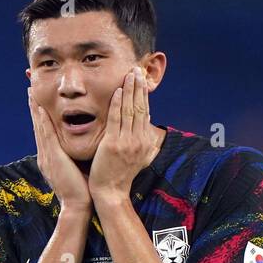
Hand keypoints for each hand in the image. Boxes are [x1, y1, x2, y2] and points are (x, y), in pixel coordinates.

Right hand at [29, 91, 89, 212]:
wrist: (78, 206)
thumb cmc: (82, 190)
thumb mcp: (78, 168)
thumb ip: (77, 155)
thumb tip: (87, 145)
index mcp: (51, 157)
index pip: (45, 132)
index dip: (41, 116)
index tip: (39, 101)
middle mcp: (45, 155)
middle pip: (38, 126)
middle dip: (34, 108)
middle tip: (30, 90)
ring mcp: (47, 156)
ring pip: (39, 127)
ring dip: (35, 109)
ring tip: (31, 93)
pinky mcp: (52, 157)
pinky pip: (46, 135)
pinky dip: (42, 120)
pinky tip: (40, 108)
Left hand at [89, 67, 162, 202]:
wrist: (111, 193)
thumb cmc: (121, 176)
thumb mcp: (140, 159)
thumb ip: (146, 144)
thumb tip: (151, 128)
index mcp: (145, 142)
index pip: (145, 112)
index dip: (144, 95)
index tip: (142, 79)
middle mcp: (139, 140)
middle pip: (140, 107)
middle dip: (139, 87)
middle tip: (136, 69)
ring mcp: (127, 142)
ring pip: (129, 110)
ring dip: (129, 90)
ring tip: (129, 74)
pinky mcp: (113, 145)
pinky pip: (116, 119)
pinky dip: (117, 103)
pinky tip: (117, 90)